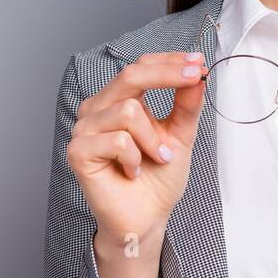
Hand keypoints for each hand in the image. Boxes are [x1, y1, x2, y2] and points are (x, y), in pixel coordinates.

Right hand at [66, 52, 208, 244]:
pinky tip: (133, 171)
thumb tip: (198, 77)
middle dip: (168, 75)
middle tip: (196, 80)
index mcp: (119, 100)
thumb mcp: (180, 135)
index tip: (199, 62)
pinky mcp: (78, 152)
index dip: (170, 61)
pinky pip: (118, 141)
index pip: (140, 66)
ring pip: (128, 110)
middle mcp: (98, 109)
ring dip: (153, 138)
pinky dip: (136, 157)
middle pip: (130, 75)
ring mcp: (84, 130)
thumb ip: (187, 106)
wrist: (146, 216)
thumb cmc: (158, 176)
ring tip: (158, 157)